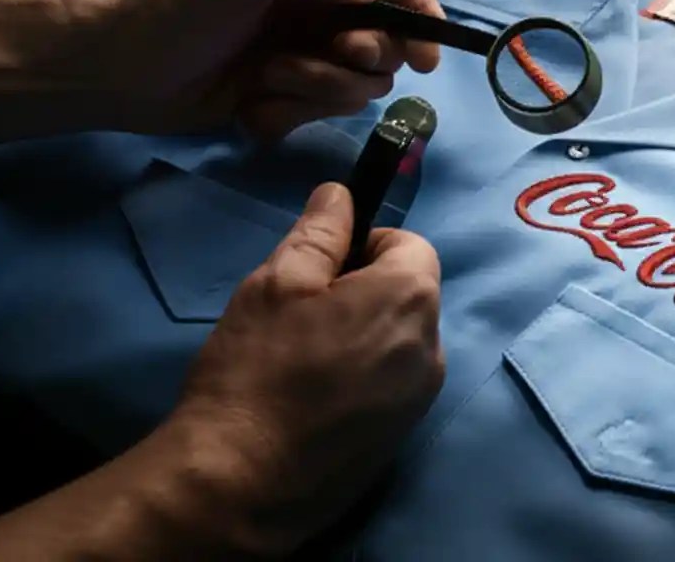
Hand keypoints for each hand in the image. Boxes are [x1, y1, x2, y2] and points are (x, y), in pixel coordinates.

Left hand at [85, 0, 444, 139]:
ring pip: (355, 86)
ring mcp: (303, 54)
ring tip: (265, 83)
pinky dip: (288, 115)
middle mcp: (316, 9)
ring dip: (315, 92)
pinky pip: (319, 114)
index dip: (419, 12)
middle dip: (355, 62)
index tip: (426, 59)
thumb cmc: (177, 11)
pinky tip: (250, 108)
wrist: (120, 72)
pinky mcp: (286, 95)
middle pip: (383, 43)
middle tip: (319, 60)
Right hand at [172, 182, 443, 551]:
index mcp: (411, 298)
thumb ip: (321, 231)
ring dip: (365, 334)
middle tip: (302, 314)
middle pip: (410, 294)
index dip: (367, 244)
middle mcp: (433, 347)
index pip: (411, 245)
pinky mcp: (403, 436)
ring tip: (303, 358)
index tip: (323, 268)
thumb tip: (342, 194)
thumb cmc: (256, 370)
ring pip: (401, 340)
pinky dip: (364, 376)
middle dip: (365, 290)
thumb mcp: (278, 282)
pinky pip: (393, 383)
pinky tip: (315, 395)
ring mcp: (422, 397)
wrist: (241, 481)